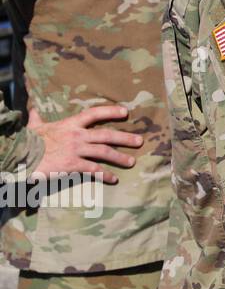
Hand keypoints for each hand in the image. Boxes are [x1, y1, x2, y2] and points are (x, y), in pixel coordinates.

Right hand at [27, 105, 142, 184]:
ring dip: (120, 157)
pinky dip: (105, 175)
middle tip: (140, 141)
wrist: (20, 155)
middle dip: (125, 138)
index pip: (94, 113)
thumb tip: (32, 108)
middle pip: (106, 135)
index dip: (111, 111)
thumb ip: (37, 118)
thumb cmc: (27, 141)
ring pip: (104, 153)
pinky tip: (114, 179)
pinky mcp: (72, 165)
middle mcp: (77, 135)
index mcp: (70, 124)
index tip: (125, 112)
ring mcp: (76, 150)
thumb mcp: (34, 127)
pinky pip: (93, 170)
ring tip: (131, 162)